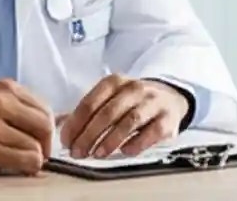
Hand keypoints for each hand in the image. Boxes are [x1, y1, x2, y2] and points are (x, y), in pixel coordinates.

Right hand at [0, 79, 54, 174]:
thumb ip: (16, 108)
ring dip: (31, 159)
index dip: (46, 131)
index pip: (45, 110)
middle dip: (44, 145)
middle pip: (46, 127)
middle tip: (34, 155)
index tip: (39, 141)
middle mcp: (0, 101)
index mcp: (4, 88)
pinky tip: (11, 166)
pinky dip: (25, 168)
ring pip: (36, 147)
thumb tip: (50, 125)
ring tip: (15, 160)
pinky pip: (25, 161)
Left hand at [59, 75, 189, 158]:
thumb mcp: (112, 99)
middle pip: (107, 113)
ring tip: (97, 154)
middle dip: (89, 135)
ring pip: (128, 121)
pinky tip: (125, 151)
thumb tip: (66, 134)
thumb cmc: (132, 103)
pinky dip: (136, 143)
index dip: (75, 124)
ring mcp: (152, 102)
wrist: (170, 98)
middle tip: (78, 152)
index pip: (90, 103)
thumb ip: (91, 113)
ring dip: (110, 140)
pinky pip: (151, 132)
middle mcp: (134, 89)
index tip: (66, 141)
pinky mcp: (167, 119)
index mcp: (114, 82)